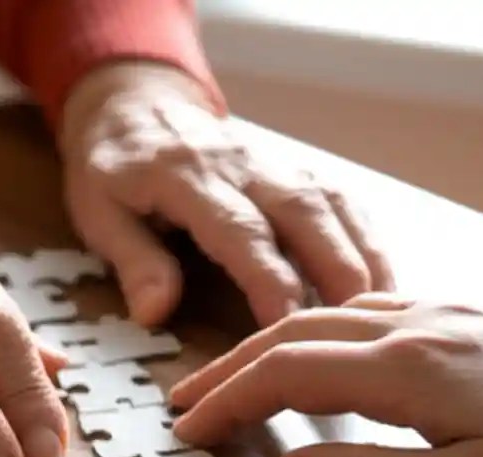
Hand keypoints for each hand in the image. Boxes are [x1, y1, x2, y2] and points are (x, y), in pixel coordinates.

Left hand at [60, 62, 392, 327]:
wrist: (136, 103)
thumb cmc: (113, 169)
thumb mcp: (98, 213)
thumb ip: (133, 260)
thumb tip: (154, 312)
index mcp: (187, 176)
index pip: (241, 230)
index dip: (270, 278)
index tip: (287, 325)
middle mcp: (242, 166)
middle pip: (304, 213)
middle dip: (336, 270)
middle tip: (356, 327)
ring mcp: (275, 163)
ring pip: (332, 204)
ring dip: (363, 256)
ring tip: (384, 312)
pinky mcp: (295, 170)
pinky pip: (341, 200)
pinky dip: (367, 239)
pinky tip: (383, 282)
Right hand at [172, 294, 482, 456]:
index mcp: (412, 366)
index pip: (287, 371)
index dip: (227, 399)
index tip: (185, 430)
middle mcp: (425, 323)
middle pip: (301, 330)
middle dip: (235, 364)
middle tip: (188, 398)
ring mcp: (458, 312)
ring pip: (340, 312)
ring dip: (280, 340)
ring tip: (245, 373)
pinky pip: (384, 305)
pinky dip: (334, 327)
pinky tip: (343, 347)